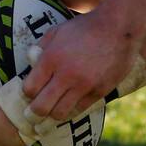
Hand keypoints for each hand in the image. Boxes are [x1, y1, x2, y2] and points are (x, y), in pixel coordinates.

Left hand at [22, 10, 143, 121]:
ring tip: (47, 119)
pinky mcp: (100, 91)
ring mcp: (84, 85)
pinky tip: (67, 110)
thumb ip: (40, 48)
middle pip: (41, 107)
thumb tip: (29, 63)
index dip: (26, 94)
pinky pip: (80, 109)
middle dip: (33, 115)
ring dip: (51, 118)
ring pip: (60, 113)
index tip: (29, 94)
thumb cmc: (85, 27)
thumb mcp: (57, 31)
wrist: (119, 26)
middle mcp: (65, 75)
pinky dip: (71, 112)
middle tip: (31, 117)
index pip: (29, 89)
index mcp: (51, 58)